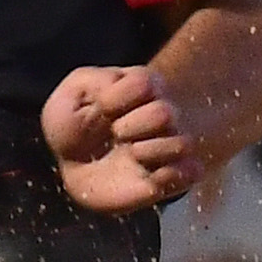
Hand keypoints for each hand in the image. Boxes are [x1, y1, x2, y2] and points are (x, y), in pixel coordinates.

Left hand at [41, 63, 204, 214]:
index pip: (144, 83)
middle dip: (130, 127)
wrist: (74, 165)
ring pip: (183, 143)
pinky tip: (148, 177)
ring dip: (150, 152)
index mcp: (140, 87)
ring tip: (130, 155)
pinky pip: (192, 173)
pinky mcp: (173, 176)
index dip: (116, 99)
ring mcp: (168, 144)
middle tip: (114, 134)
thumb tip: (116, 93)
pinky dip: (170, 178)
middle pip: (164, 114)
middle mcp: (161, 113)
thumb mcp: (69, 97)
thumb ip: (92, 85)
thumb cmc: (72, 126)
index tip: (99, 108)